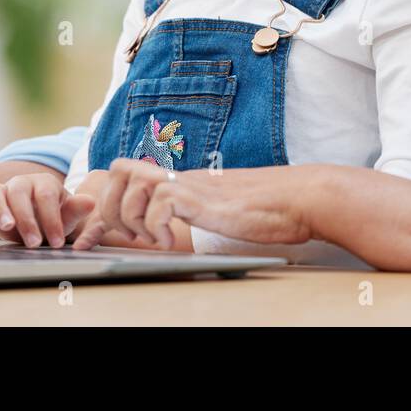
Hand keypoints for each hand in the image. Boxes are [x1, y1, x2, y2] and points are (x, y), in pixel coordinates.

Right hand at [0, 173, 95, 248]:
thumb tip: (90, 202)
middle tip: (34, 242)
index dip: (52, 218)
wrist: (36, 224)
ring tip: (8, 228)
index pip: (46, 195)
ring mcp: (2, 191)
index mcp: (44, 183)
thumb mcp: (66, 217)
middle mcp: (21, 183)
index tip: (57, 242)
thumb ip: (76, 210)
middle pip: (19, 191)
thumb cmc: (52, 219)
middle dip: (26, 217)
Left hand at [90, 158, 313, 250]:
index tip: (118, 232)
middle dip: (112, 206)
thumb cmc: (268, 208)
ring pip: (134, 183)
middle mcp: (181, 177)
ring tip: (153, 237)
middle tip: (134, 233)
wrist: (300, 198)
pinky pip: (162, 203)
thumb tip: (177, 223)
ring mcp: (192, 185)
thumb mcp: (219, 208)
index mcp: (181, 180)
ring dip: (134, 217)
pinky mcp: (204, 198)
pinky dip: (158, 227)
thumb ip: (196, 208)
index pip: (126, 172)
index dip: (111, 201)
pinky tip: (172, 241)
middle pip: (119, 169)